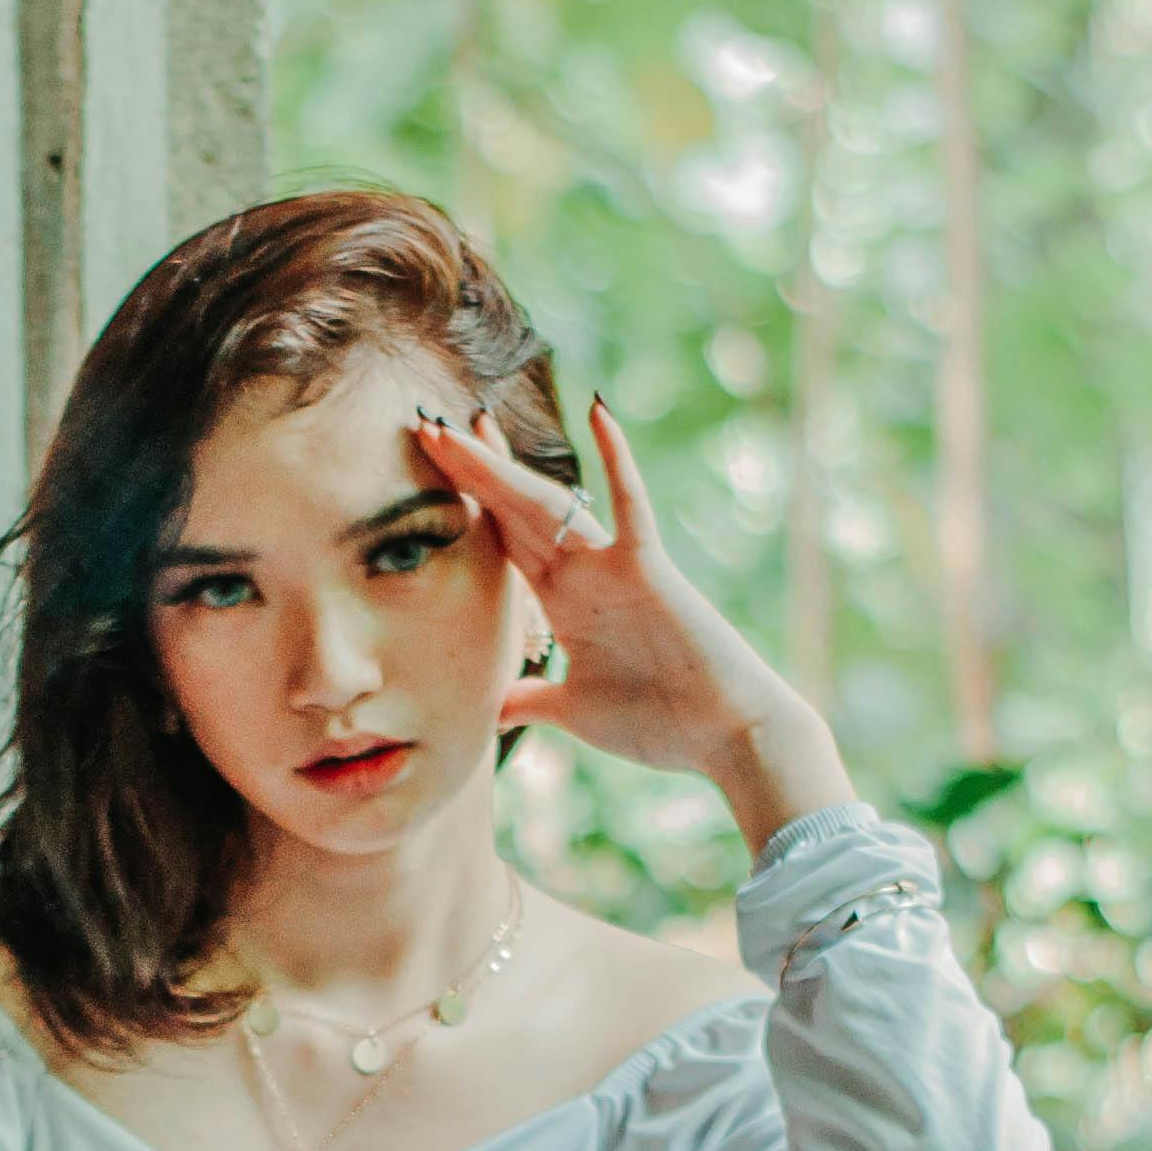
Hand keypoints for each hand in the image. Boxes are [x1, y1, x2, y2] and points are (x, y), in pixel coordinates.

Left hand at [415, 395, 852, 849]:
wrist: (725, 736)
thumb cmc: (660, 725)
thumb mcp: (576, 713)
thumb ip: (534, 701)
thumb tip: (493, 709)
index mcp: (564, 603)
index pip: (504, 541)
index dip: (468, 504)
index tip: (433, 465)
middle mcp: (583, 575)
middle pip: (514, 511)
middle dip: (470, 472)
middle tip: (426, 425)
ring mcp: (614, 567)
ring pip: (550, 504)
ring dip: (504, 469)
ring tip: (464, 425)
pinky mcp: (650, 569)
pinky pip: (631, 507)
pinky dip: (618, 461)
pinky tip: (598, 414)